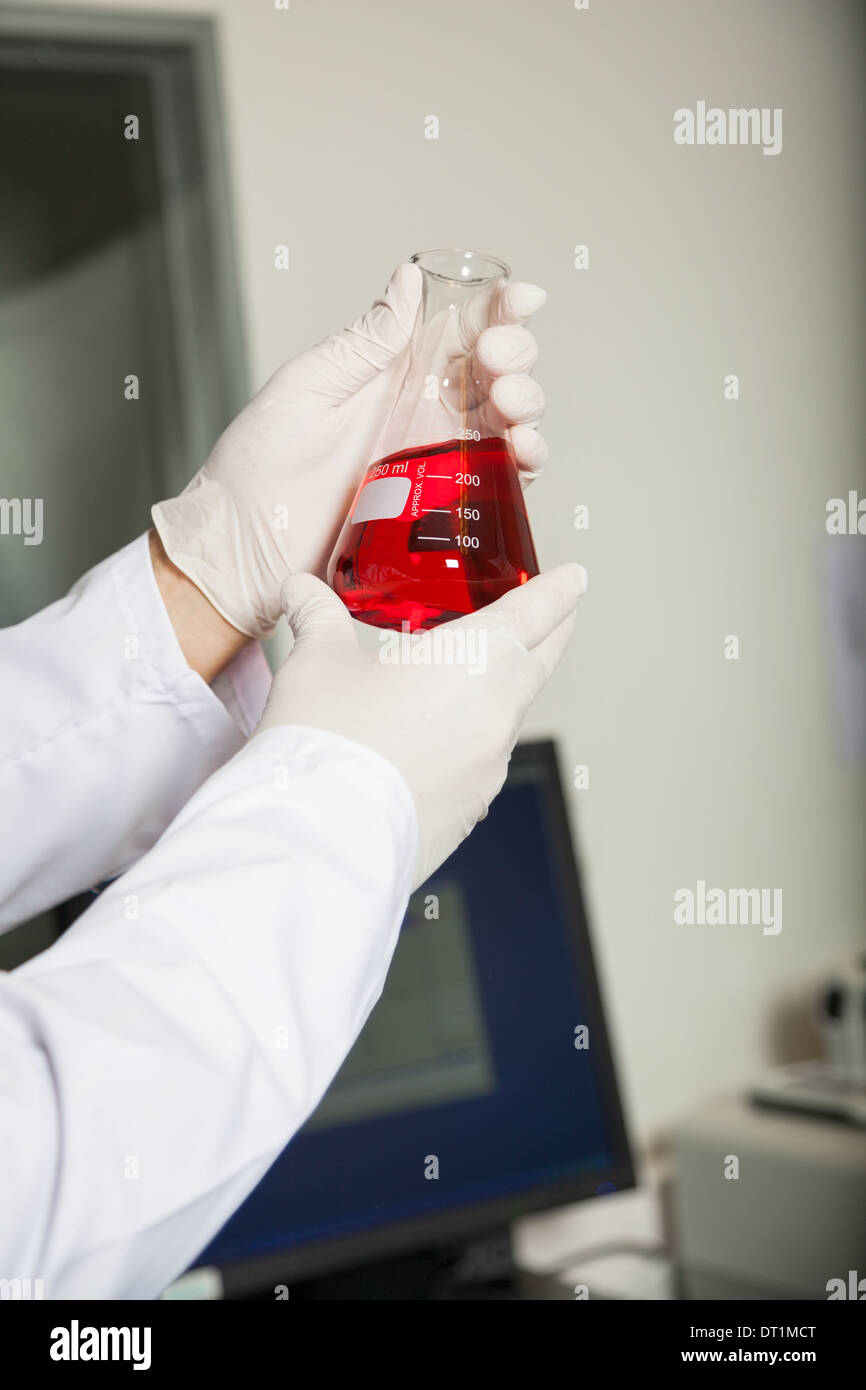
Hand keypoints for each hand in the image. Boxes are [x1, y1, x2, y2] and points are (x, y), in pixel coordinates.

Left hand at [152, 264, 549, 638]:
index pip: (459, 329)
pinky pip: (500, 482)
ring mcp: (435, 461)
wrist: (241, 555)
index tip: (522, 299)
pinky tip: (523, 450)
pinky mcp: (441, 510)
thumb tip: (410, 280)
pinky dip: (526, 461)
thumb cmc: (256, 473)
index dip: (499, 308)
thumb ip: (364, 343)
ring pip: (508, 422)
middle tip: (495, 362)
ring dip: (526, 404)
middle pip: (496, 371)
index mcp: (390, 374)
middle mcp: (421, 413)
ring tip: (510, 405)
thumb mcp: (306, 391)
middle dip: (515, 355)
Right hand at [255, 565, 586, 887]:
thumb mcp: (316, 660)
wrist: (321, 837)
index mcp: (480, 657)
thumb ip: (316, 616)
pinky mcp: (472, 809)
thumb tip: (301, 590)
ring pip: (509, 714)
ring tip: (469, 678)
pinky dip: (468, 739)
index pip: (539, 610)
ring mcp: (491, 766)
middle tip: (553, 616)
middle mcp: (501, 710)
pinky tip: (433, 742)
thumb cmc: (329, 739)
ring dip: (500, 690)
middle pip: (541, 661)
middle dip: (551, 632)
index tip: (576, 577)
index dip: (560, 588)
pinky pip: (481, 760)